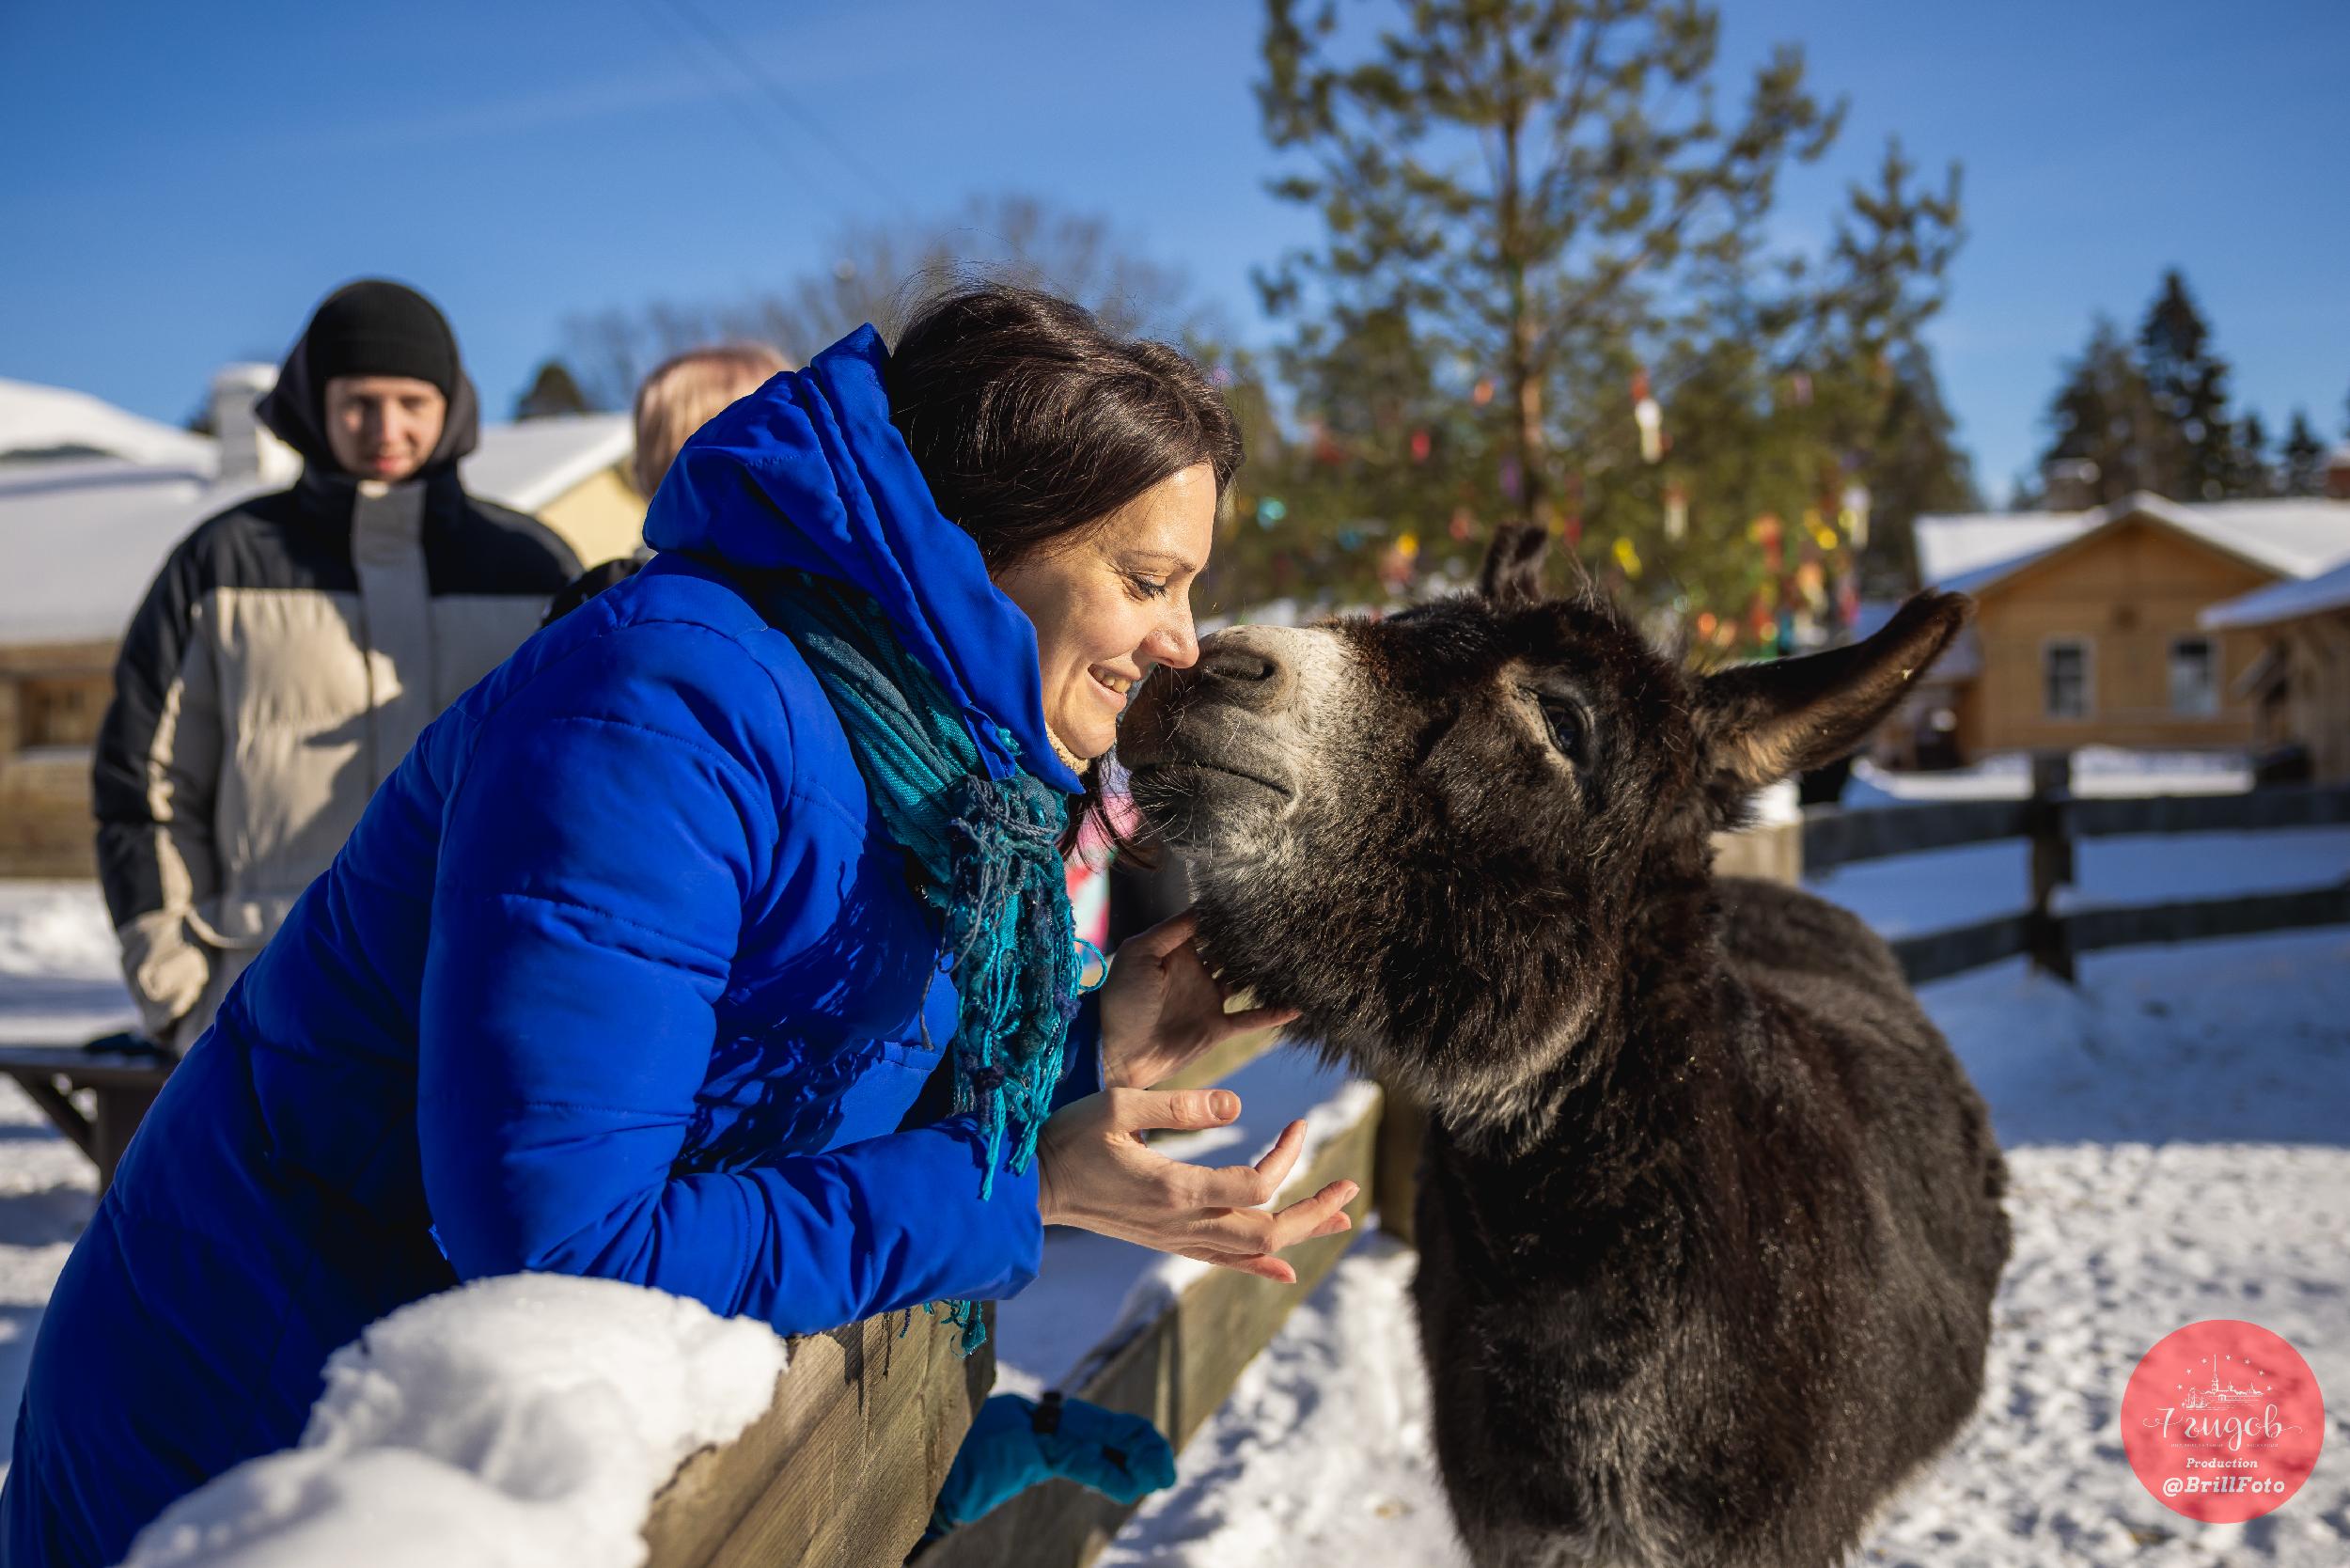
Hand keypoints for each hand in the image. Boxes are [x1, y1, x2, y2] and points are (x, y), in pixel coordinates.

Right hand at [1036, 1086, 1356, 1283]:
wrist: (1031, 1188)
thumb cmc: (1069, 1138)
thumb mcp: (1119, 1105)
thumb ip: (1179, 1107)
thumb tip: (1239, 1103)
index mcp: (1175, 1190)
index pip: (1255, 1186)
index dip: (1287, 1157)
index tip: (1298, 1123)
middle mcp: (1182, 1224)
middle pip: (1268, 1233)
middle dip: (1313, 1211)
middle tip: (1351, 1186)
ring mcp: (1175, 1238)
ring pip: (1252, 1251)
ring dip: (1299, 1234)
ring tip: (1339, 1217)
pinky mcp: (1166, 1241)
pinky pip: (1224, 1261)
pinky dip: (1261, 1264)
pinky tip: (1285, 1267)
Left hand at [1097, 911, 1299, 1089]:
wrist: (1116, 1052)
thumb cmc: (1120, 999)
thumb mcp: (1139, 953)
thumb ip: (1173, 929)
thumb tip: (1207, 908)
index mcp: (1176, 950)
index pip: (1209, 925)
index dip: (1229, 913)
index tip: (1257, 897)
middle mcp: (1196, 971)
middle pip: (1232, 950)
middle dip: (1254, 939)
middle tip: (1285, 923)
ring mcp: (1208, 999)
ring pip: (1246, 980)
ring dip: (1267, 971)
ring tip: (1296, 956)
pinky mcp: (1216, 1027)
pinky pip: (1251, 1018)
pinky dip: (1274, 1012)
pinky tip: (1298, 1004)